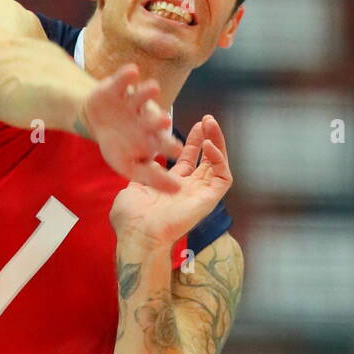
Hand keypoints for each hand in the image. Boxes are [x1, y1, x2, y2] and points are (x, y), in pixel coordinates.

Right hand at [79, 64, 182, 195]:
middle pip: (153, 119)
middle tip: (164, 122)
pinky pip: (123, 81)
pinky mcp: (117, 88)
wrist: (97, 121)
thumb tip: (177, 191)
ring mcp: (132, 102)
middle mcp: (145, 118)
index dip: (170, 146)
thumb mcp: (130, 168)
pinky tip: (132, 71)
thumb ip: (151, 178)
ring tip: (153, 89)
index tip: (178, 151)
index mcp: (151, 138)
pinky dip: (126, 76)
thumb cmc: (118, 146)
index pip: (163, 143)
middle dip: (157, 120)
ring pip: (141, 97)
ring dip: (147, 94)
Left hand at [109, 114, 231, 248]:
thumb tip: (141, 158)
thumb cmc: (130, 218)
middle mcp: (189, 190)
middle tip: (207, 119)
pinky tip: (209, 145)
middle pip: (205, 159)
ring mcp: (200, 195)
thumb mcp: (132, 185)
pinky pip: (222, 177)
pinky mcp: (209, 200)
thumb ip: (141, 171)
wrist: (137, 234)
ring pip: (217, 164)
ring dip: (217, 142)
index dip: (192, 142)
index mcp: (171, 186)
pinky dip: (219, 159)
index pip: (188, 160)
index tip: (194, 124)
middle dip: (208, 137)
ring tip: (211, 124)